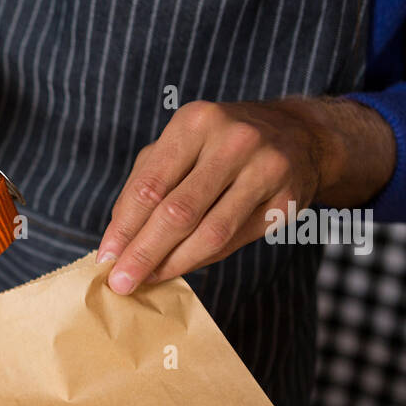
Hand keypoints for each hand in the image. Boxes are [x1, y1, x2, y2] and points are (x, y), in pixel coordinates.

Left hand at [97, 97, 394, 294]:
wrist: (299, 135)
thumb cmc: (220, 144)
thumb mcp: (179, 146)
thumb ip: (144, 185)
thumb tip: (117, 241)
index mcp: (196, 122)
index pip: (151, 186)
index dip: (125, 227)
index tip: (106, 258)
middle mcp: (234, 140)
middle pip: (178, 212)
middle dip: (144, 253)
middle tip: (121, 283)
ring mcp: (266, 169)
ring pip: (210, 233)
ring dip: (173, 263)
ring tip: (148, 280)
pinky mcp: (287, 200)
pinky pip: (235, 241)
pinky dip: (203, 259)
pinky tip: (182, 266)